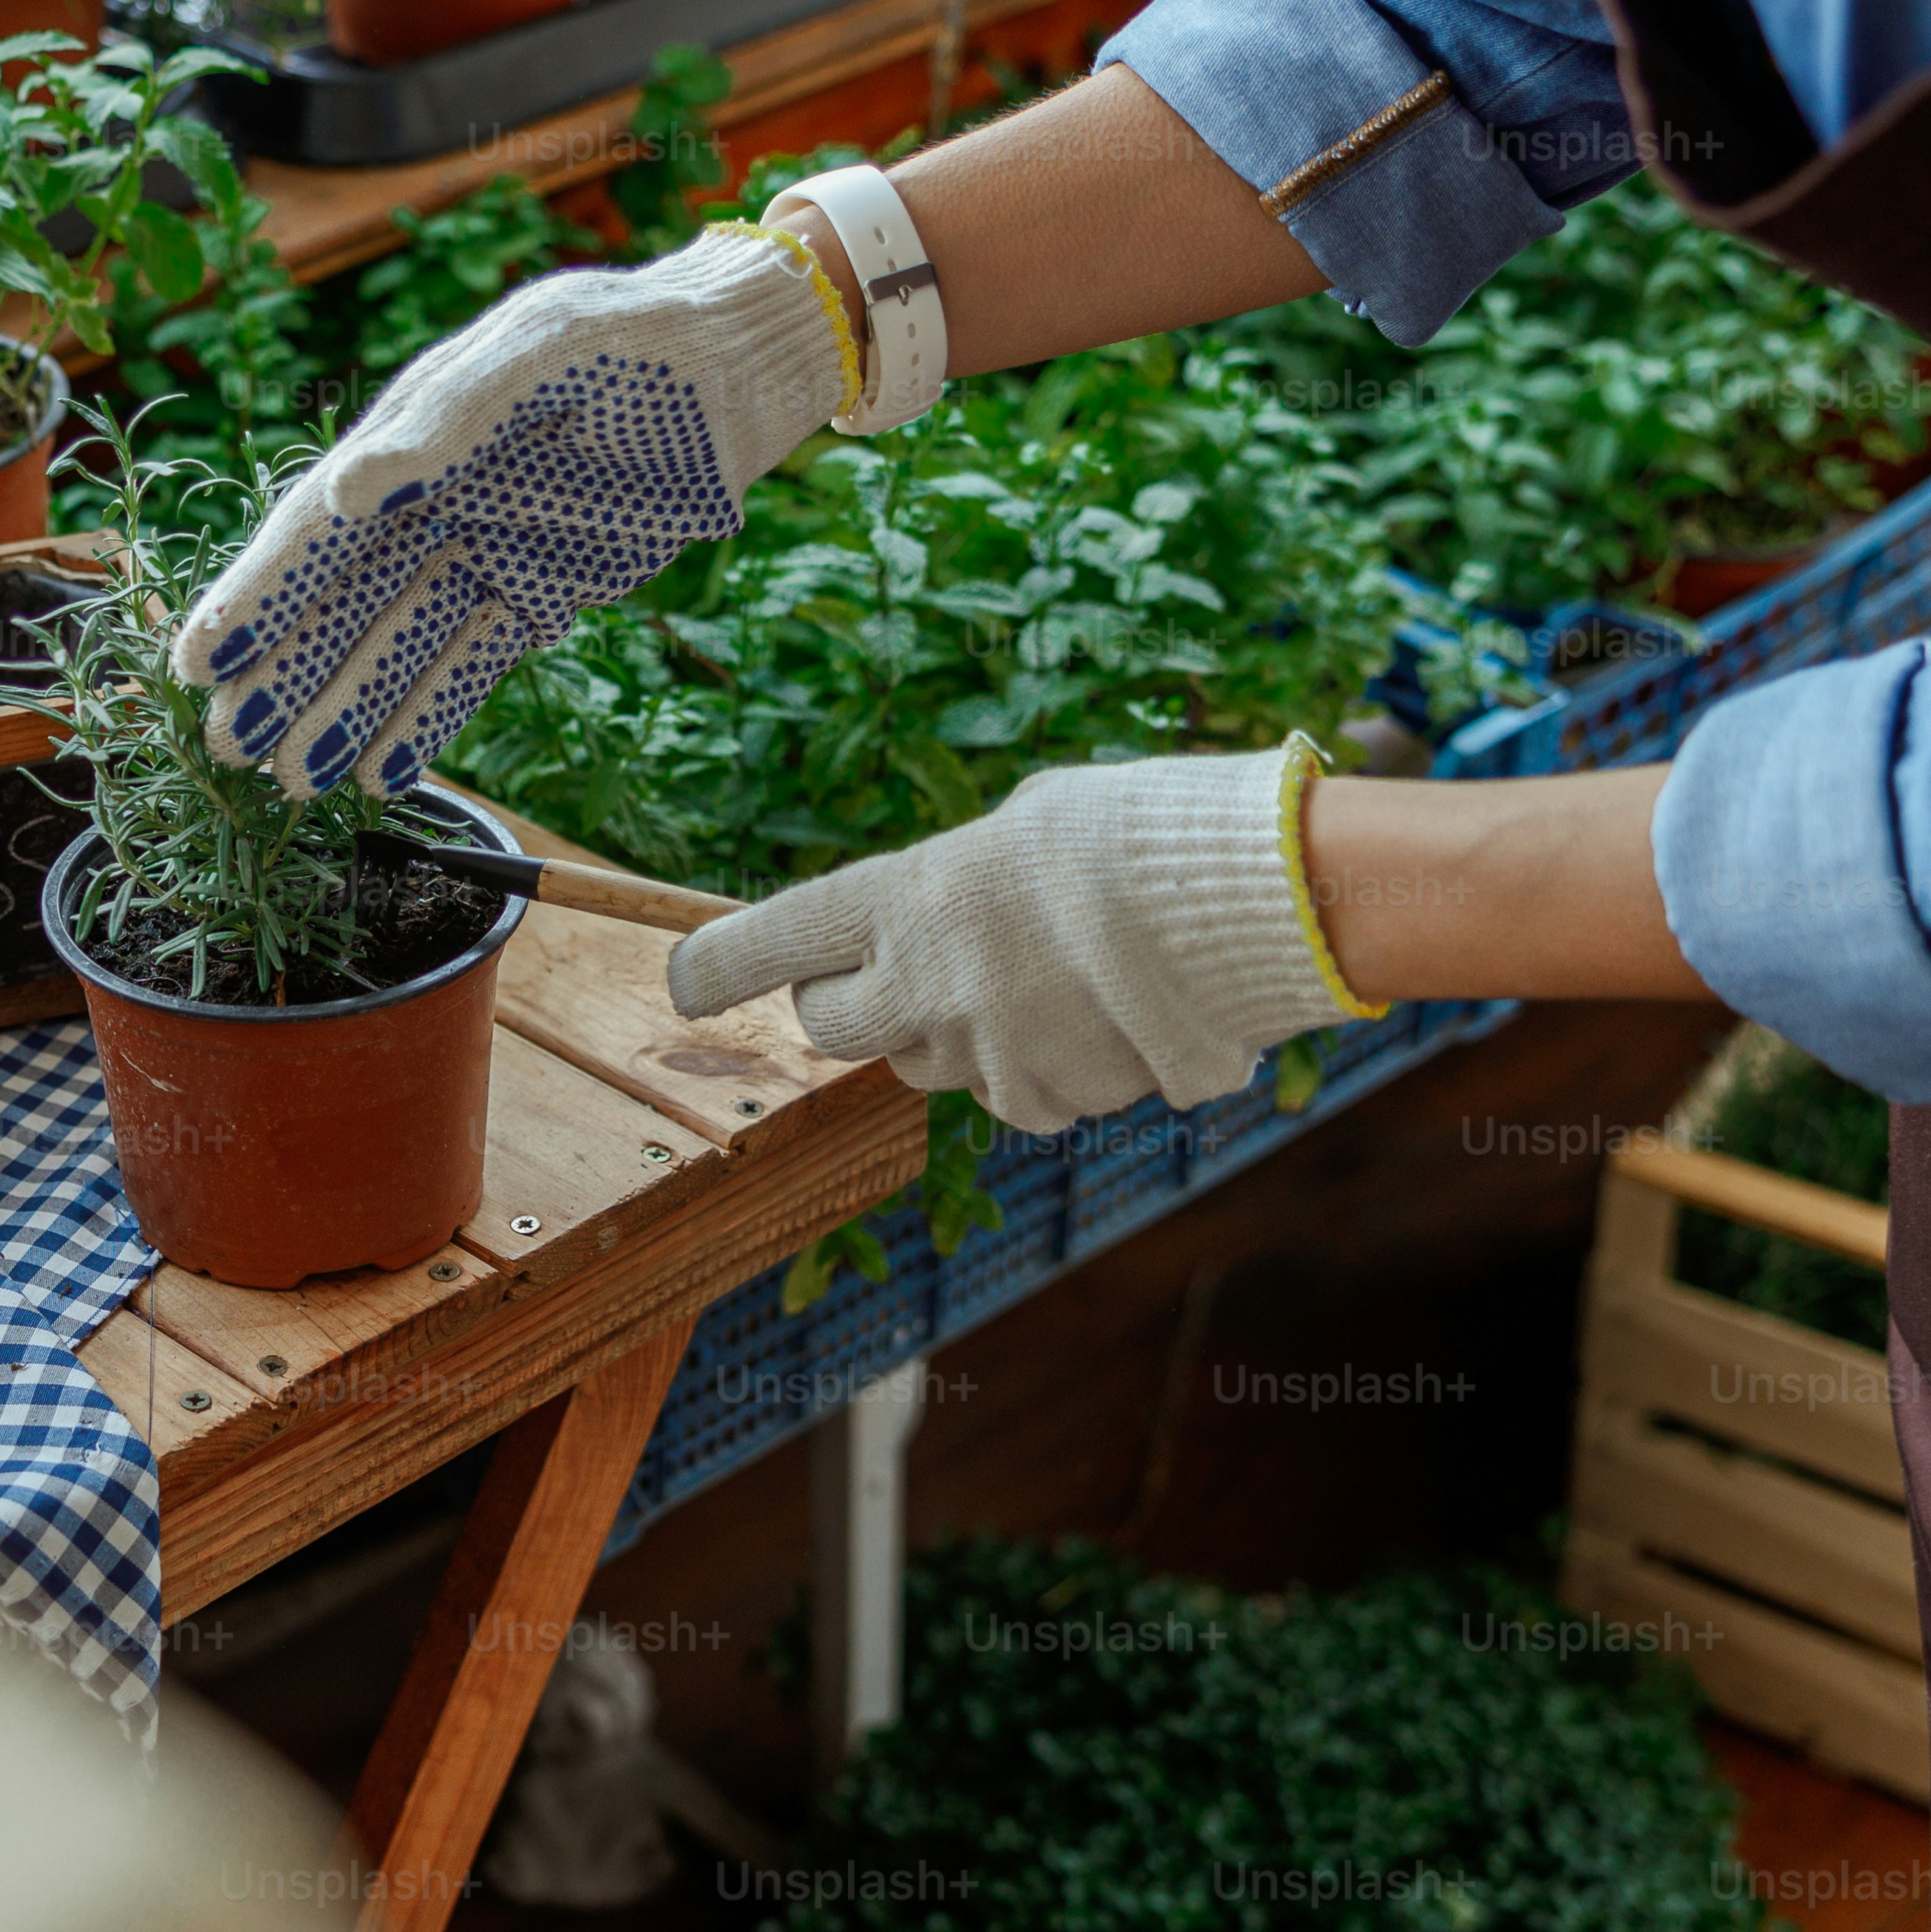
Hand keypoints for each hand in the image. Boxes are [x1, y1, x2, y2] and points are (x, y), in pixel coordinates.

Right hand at [176, 224, 850, 798]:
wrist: (734, 366)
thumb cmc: (633, 339)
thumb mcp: (543, 356)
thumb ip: (450, 422)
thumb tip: (353, 488)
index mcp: (413, 438)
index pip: (317, 529)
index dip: (257, 596)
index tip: (199, 660)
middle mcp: (434, 504)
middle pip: (341, 604)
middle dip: (284, 676)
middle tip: (226, 749)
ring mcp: (484, 554)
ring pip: (397, 648)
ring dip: (345, 713)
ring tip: (293, 782)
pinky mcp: (539, 594)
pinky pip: (469, 667)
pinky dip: (427, 718)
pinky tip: (381, 773)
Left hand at [662, 741, 1380, 1132]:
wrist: (1243, 902)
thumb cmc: (1131, 836)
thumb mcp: (1017, 830)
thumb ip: (945, 888)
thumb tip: (922, 933)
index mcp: (902, 897)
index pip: (766, 942)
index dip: (717, 966)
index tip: (687, 979)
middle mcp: (921, 986)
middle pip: (829, 1027)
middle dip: (851, 1002)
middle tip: (911, 965)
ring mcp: (980, 1055)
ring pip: (922, 1066)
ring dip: (955, 1032)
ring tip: (1041, 976)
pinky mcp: (1042, 1101)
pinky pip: (1010, 1097)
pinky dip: (1036, 1069)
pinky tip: (1093, 1016)